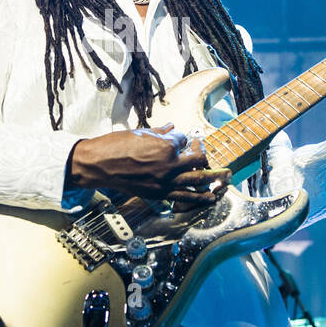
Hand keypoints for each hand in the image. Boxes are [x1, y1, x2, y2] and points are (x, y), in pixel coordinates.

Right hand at [67, 123, 230, 209]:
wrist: (99, 165)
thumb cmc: (115, 146)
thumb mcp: (140, 132)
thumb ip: (160, 132)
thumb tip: (172, 127)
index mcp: (165, 145)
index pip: (183, 140)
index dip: (184, 139)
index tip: (182, 139)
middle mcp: (169, 164)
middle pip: (198, 160)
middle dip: (206, 157)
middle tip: (211, 156)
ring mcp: (165, 181)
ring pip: (196, 181)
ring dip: (213, 181)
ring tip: (226, 181)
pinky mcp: (158, 194)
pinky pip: (183, 198)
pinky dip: (198, 199)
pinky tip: (209, 198)